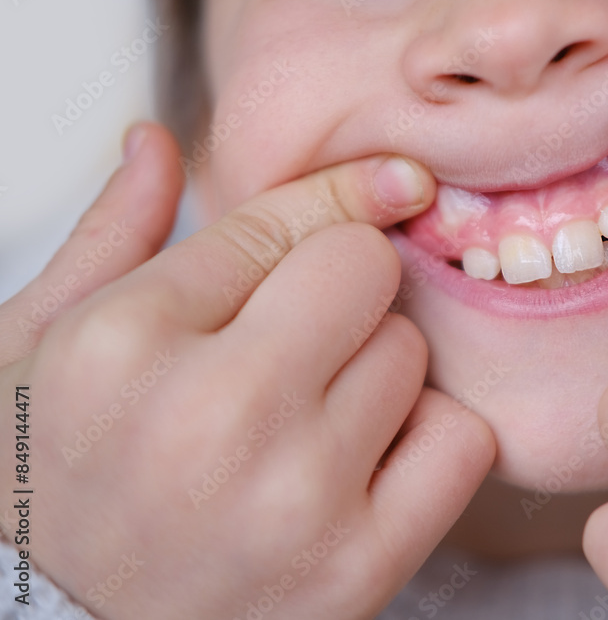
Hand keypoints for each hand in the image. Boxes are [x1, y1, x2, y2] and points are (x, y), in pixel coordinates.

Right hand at [0, 124, 494, 618]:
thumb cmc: (47, 490)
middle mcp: (217, 412)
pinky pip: (463, 441)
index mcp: (127, 341)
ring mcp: (297, 496)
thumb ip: (108, 239)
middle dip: (341, 293)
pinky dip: (430, 440)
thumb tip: (155, 140)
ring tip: (307, 421)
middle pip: (366, 272)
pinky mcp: (360, 567)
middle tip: (294, 345)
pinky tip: (366, 463)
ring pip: (413, 354)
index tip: (390, 186)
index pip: (283, 219)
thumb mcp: (32, 351)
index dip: (341, 197)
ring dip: (376, 374)